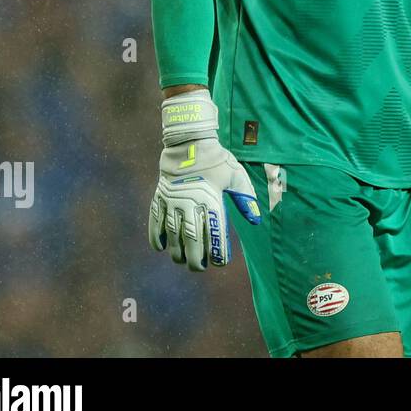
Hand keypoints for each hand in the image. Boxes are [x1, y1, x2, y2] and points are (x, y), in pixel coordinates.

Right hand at [148, 88, 260, 269]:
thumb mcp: (236, 176)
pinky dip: (156, 236)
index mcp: (211, 199)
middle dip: (195, 257)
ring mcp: (172, 201)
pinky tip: (160, 248)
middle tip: (199, 268)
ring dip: (176, 251)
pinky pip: (155, 221)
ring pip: (172, 234)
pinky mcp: (160, 198)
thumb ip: (245, 198)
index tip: (220, 262)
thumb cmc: (217, 160)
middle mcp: (191, 203)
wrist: (189, 142)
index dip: (217, 250)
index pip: (214, 231)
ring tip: (181, 261)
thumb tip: (256, 220)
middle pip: (191, 238)